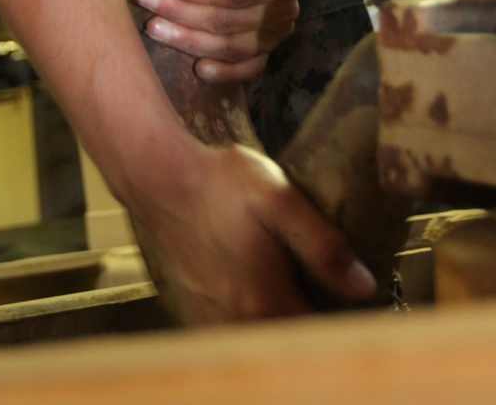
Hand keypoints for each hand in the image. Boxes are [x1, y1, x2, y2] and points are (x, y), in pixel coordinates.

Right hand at [132, 141, 375, 323]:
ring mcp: (215, 323)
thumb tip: (363, 286)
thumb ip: (323, 244)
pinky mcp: (199, 314)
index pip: (322, 341)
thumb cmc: (221, 184)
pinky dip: (258, 325)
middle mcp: (240, 325)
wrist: (162, 179)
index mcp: (265, 303)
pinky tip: (264, 293)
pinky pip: (240, 337)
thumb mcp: (280, 199)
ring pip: (266, 344)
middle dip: (318, 330)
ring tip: (300, 292)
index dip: (347, 328)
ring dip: (288, 329)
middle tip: (335, 297)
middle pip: (294, 347)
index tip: (364, 308)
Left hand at [134, 0, 304, 81]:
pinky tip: (198, 69)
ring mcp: (279, 32)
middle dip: (182, 13)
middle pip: (229, 21)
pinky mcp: (267, 49)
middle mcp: (288, 6)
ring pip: (233, 47)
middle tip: (147, 2)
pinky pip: (249, 68)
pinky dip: (225, 71)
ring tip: (155, 28)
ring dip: (190, 40)